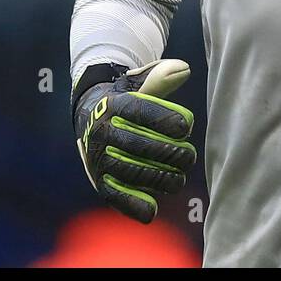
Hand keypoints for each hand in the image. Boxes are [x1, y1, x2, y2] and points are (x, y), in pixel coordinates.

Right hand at [73, 58, 196, 221]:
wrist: (91, 116)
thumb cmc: (126, 98)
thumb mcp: (140, 82)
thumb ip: (163, 76)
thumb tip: (184, 70)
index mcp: (113, 104)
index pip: (139, 110)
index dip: (164, 118)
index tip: (186, 126)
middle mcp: (102, 131)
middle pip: (137, 144)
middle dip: (168, 153)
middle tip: (188, 157)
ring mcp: (99, 157)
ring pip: (128, 170)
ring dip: (158, 178)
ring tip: (179, 179)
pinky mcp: (99, 179)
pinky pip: (113, 194)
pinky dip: (131, 204)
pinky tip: (151, 211)